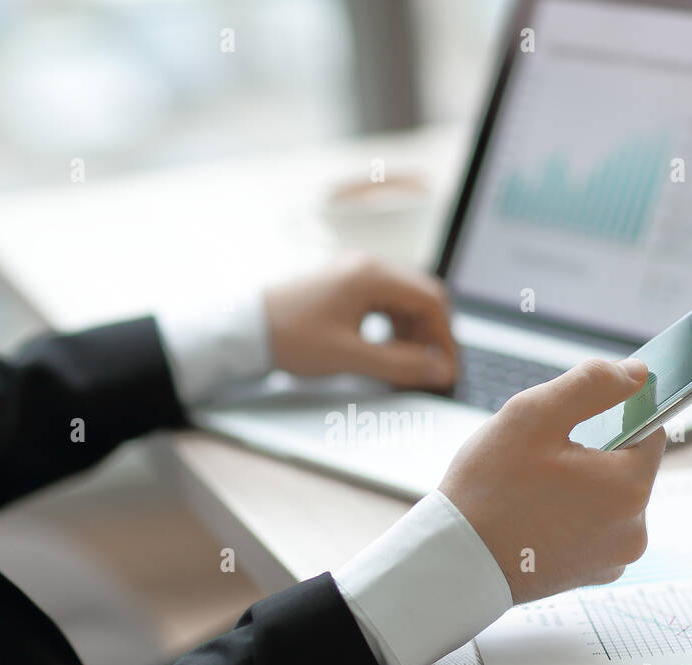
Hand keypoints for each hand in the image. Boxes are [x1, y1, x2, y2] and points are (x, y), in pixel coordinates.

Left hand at [263, 255, 456, 388]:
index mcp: (373, 276)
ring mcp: (356, 274)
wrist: (244, 327)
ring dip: (414, 333)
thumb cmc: (291, 337)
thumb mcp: (349, 356)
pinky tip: (387, 352)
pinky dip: (394, 328)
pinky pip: (385, 303)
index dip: (446, 338)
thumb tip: (440, 371)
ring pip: (404, 301)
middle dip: (432, 335)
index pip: (431, 300)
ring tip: (409, 366)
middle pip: (422, 297)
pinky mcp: (345, 286)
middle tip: (432, 370)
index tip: (447, 369)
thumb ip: (399, 364)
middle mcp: (368, 267)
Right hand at [438, 358, 666, 603]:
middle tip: (541, 457)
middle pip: (628, 466)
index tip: (581, 414)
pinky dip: (573, 516)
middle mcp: (635, 529)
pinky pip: (595, 529)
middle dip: (592, 452)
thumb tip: (638, 373)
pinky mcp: (593, 574)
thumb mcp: (533, 415)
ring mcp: (615, 558)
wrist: (455, 562)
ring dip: (583, 485)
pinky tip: (535, 515)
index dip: (617, 413)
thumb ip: (592, 384)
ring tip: (534, 488)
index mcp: (629, 487)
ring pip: (610, 497)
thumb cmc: (488, 489)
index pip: (650, 430)